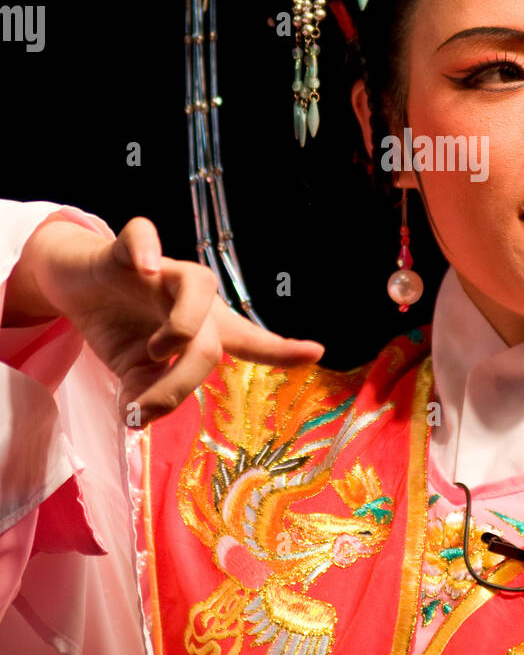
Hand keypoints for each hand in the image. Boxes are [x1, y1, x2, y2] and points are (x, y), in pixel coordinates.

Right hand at [25, 215, 324, 423]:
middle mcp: (192, 299)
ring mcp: (163, 272)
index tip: (316, 353)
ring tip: (157, 351)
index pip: (248, 341)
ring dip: (183, 325)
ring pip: (199, 283)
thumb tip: (140, 417)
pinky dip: (146, 250)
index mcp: (202, 328)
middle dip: (183, 380)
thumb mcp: (132, 372)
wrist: (75, 288)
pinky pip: (143, 236)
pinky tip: (145, 268)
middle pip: (213, 338)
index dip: (280, 349)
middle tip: (147, 406)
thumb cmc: (120, 327)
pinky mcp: (127, 251)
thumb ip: (144, 394)